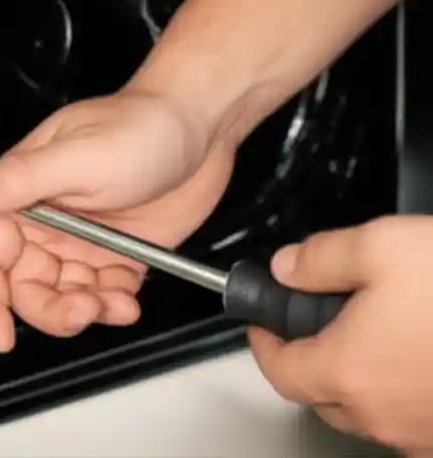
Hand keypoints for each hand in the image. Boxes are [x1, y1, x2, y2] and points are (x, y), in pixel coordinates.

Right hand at [0, 88, 234, 351]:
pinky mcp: (115, 254)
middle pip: (23, 287)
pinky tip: (128, 300)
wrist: (200, 124)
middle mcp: (45, 221)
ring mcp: (80, 240)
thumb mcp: (77, 156)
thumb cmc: (138, 126)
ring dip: (84, 312)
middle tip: (81, 310)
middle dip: (48, 311)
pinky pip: (102, 296)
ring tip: (114, 304)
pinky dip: (112, 307)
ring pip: (62, 297)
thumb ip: (18, 180)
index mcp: (22, 193)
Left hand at [249, 215, 432, 451]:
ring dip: (364, 379)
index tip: (264, 320)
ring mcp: (422, 436)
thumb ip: (323, 257)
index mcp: (347, 371)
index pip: (277, 367)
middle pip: (320, 395)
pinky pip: (416, 422)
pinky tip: (427, 357)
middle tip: (322, 320)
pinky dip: (408, 393)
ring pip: (371, 412)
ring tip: (387, 332)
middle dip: (312, 359)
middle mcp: (381, 415)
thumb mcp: (385, 246)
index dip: (264, 339)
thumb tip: (290, 267)